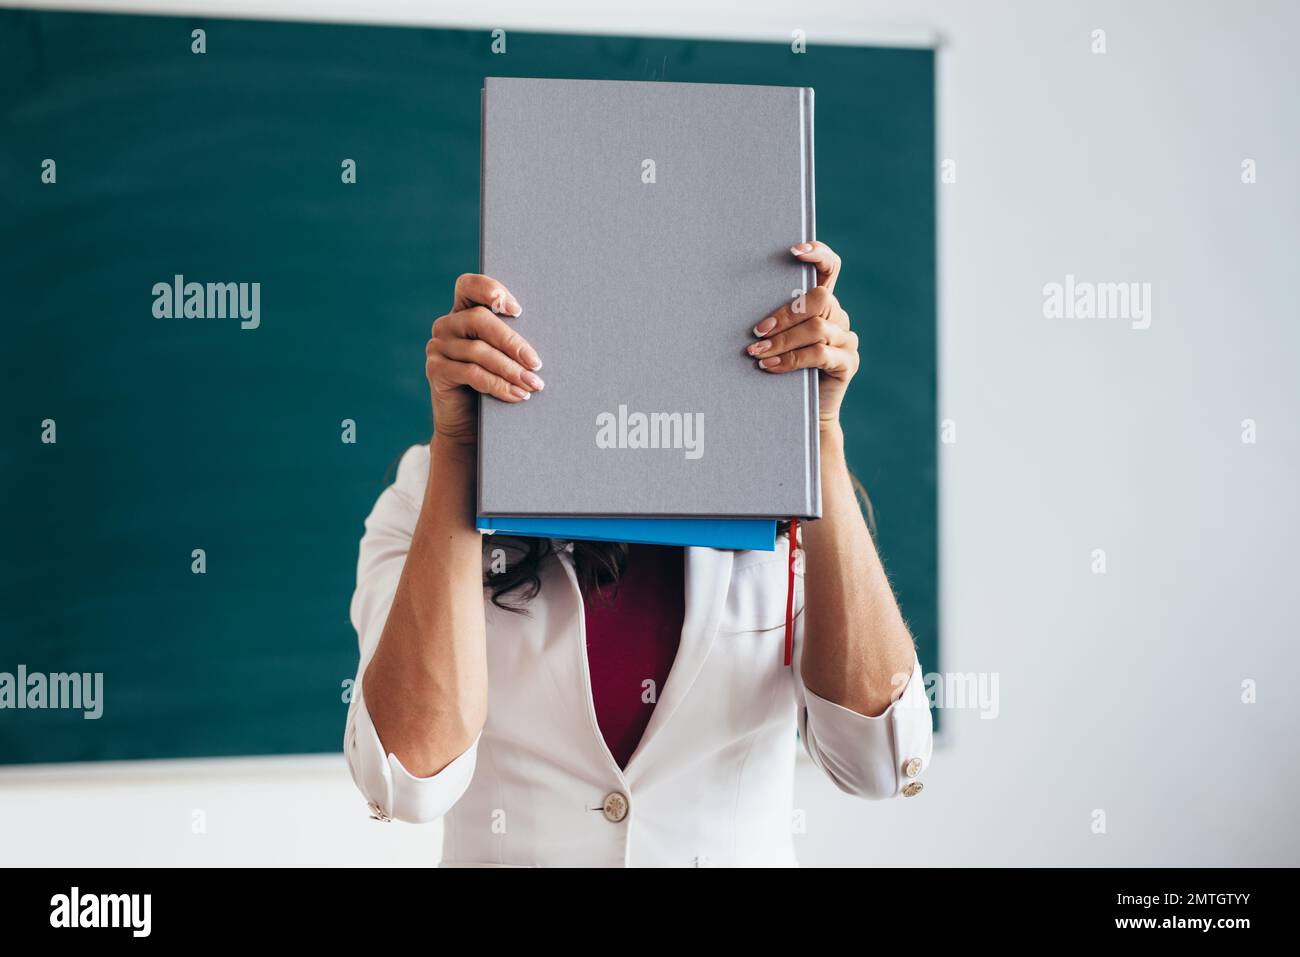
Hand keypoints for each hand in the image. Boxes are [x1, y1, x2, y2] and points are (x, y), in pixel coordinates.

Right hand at [426, 274, 543, 445]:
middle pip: (479, 319)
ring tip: (533, 384)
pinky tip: (517, 395)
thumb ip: (512, 341)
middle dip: (512, 341)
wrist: (469, 425)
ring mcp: (438, 346)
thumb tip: (547, 337)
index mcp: (464, 311)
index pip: (469, 285)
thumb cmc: (494, 385)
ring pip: (478, 350)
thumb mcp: (504, 358)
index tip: (517, 311)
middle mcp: (447, 325)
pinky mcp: (435, 370)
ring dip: (510, 369)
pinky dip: (498, 385)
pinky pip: (471, 373)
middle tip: (536, 363)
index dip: (490, 290)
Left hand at [746, 241, 856, 429]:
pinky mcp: (847, 363)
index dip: (818, 254)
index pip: (830, 267)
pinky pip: (820, 354)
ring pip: (816, 330)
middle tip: (757, 331)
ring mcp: (846, 340)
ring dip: (782, 342)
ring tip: (756, 353)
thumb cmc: (781, 369)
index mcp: (822, 303)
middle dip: (785, 314)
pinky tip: (769, 366)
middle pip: (819, 300)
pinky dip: (791, 360)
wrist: (804, 413)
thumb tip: (728, 300)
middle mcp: (838, 317)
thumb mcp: (775, 339)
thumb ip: (770, 320)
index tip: (794, 251)